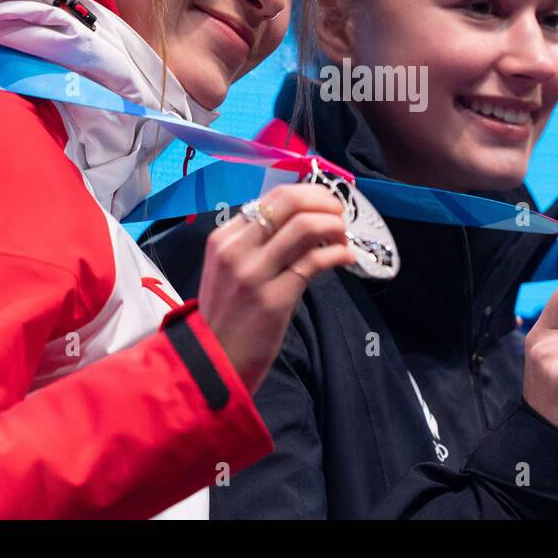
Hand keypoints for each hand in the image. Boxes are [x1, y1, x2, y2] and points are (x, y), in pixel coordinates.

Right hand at [197, 183, 355, 393]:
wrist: (212, 363)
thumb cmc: (227, 316)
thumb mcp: (229, 270)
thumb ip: (257, 244)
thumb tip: (303, 220)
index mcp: (224, 238)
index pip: (275, 196)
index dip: (310, 195)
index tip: (326, 205)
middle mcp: (236, 249)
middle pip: (291, 202)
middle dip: (325, 202)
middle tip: (339, 215)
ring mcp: (253, 273)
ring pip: (305, 226)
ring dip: (335, 226)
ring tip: (343, 239)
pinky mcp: (274, 298)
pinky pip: (315, 261)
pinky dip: (338, 253)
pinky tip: (345, 258)